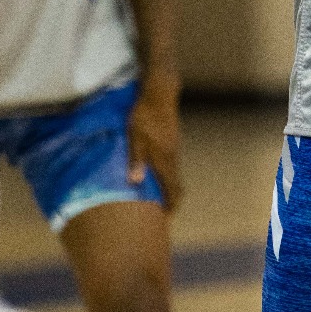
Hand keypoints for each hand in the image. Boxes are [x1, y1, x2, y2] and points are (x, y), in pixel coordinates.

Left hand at [127, 78, 183, 210]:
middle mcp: (172, 156)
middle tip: (160, 212)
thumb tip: (136, 182)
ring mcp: (173, 147)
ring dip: (167, 186)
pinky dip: (165, 174)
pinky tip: (154, 172)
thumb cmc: (143, 115)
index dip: (171, 206)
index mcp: (165, 159)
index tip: (164, 220)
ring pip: (173, 173)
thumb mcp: (135, 137)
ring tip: (154, 196)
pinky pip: (170, 163)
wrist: (159, 91)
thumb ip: (136, 160)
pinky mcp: (171, 140)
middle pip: (176, 184)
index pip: (173, 190)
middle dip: (170, 200)